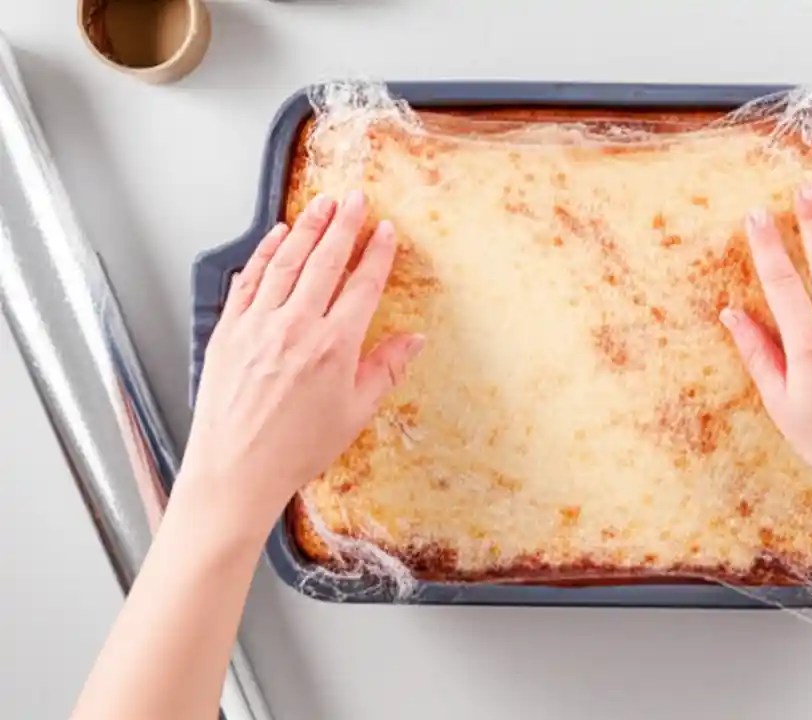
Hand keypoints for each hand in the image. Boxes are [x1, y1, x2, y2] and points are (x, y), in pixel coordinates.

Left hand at [180, 190, 423, 533]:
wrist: (236, 472)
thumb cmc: (296, 450)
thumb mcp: (355, 413)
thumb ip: (385, 369)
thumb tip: (414, 340)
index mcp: (334, 347)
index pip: (362, 285)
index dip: (377, 253)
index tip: (386, 231)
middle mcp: (296, 327)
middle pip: (325, 261)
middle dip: (344, 225)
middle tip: (355, 198)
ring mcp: (258, 325)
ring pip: (287, 262)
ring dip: (307, 228)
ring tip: (322, 204)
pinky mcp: (229, 331)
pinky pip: (249, 280)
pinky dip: (265, 254)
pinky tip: (277, 237)